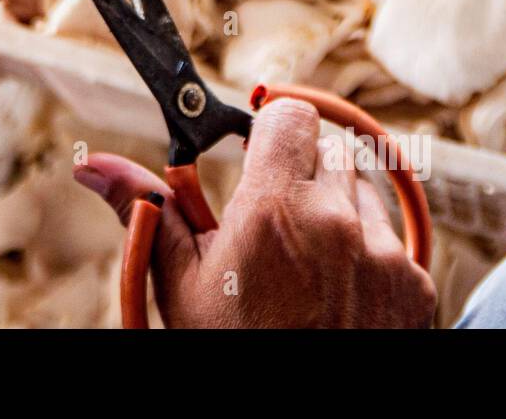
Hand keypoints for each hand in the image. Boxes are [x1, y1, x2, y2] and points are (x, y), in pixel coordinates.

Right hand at [74, 99, 435, 327]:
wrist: (300, 414)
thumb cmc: (232, 348)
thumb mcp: (180, 285)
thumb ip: (146, 210)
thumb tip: (93, 166)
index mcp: (273, 210)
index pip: (288, 115)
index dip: (268, 129)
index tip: (254, 151)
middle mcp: (335, 221)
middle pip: (327, 147)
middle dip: (298, 169)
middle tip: (271, 212)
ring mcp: (382, 253)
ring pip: (361, 190)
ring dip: (335, 208)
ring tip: (302, 259)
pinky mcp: (413, 283)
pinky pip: (391, 238)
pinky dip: (366, 251)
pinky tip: (334, 288)